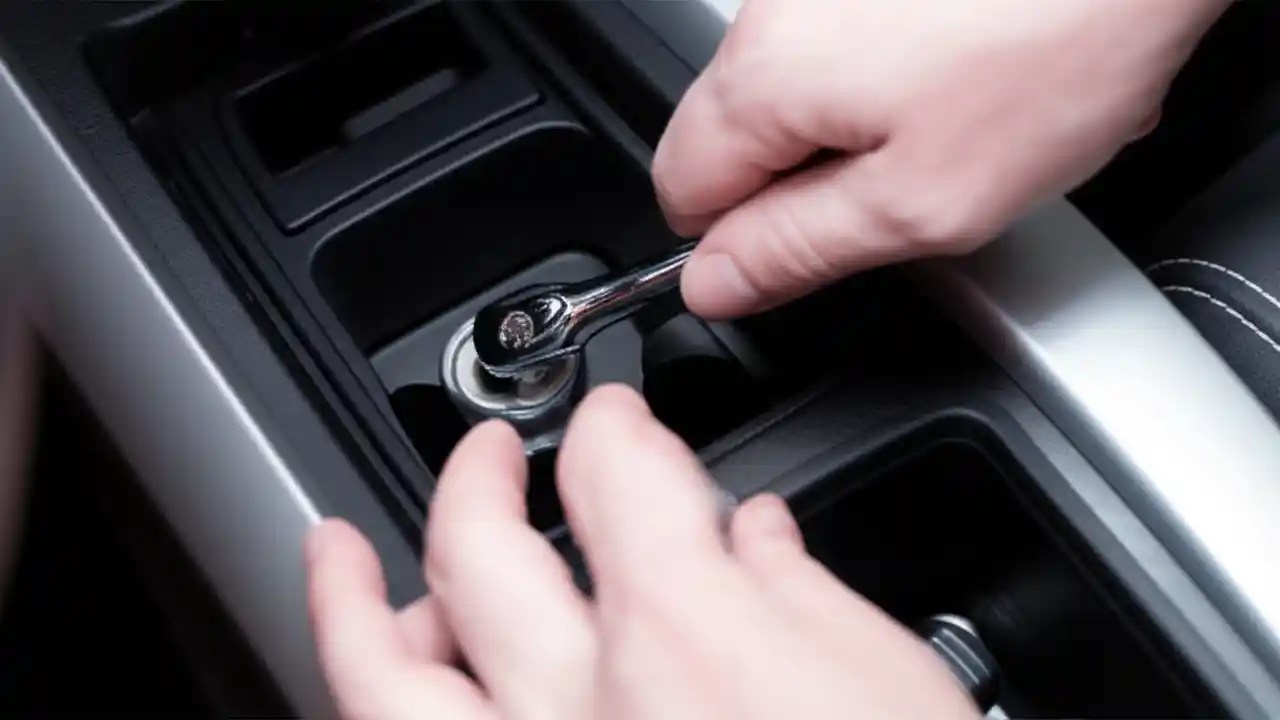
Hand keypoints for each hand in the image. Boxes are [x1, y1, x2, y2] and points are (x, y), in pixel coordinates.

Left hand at [306, 385, 978, 719]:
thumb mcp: (889, 682)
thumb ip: (800, 594)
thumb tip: (756, 536)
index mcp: (683, 641)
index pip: (616, 473)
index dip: (615, 426)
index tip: (618, 424)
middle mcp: (579, 711)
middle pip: (479, 548)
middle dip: (476, 475)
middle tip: (489, 456)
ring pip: (383, 682)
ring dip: (349, 605)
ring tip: (338, 559)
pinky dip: (388, 714)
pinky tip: (392, 695)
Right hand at [654, 0, 1230, 317]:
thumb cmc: (1055, 49)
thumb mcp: (920, 204)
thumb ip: (797, 251)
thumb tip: (714, 284)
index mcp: (763, 81)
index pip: (679, 196)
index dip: (742, 241)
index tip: (817, 243)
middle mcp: (773, 15)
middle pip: (731, 140)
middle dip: (805, 183)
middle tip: (906, 189)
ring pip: (799, 97)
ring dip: (863, 132)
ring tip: (956, 126)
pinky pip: (851, 50)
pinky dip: (901, 81)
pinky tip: (970, 81)